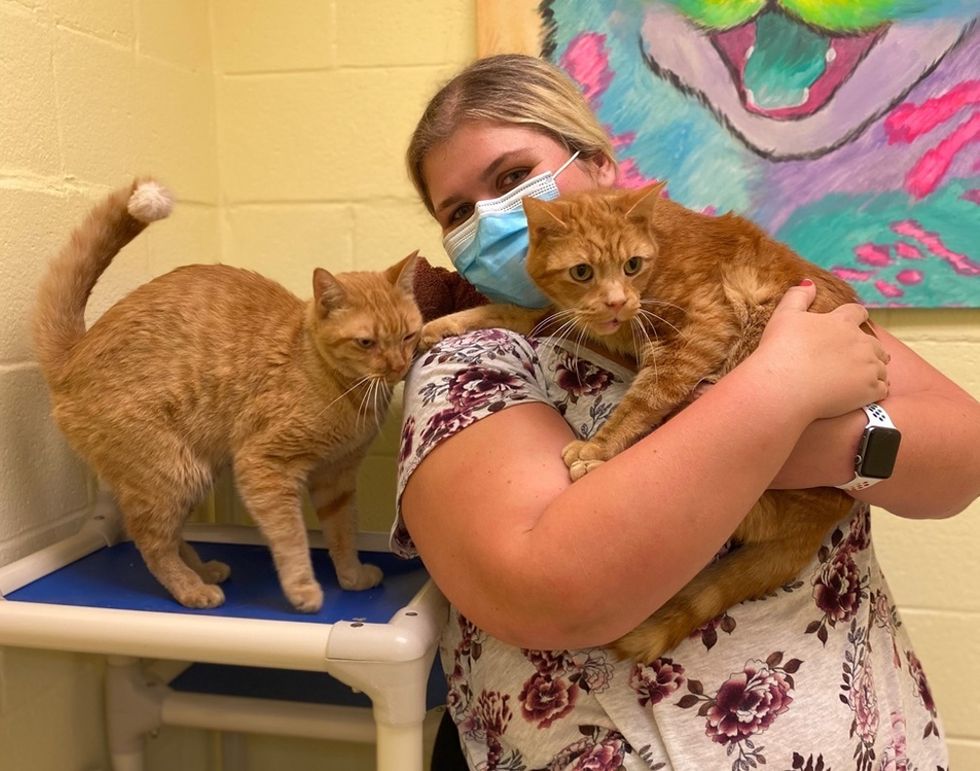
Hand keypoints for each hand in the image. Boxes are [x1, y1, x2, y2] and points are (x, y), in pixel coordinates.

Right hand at [752, 281, 888, 420]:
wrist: (783, 388)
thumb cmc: (780, 351)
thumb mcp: (783, 316)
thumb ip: (797, 296)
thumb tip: (809, 282)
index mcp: (841, 322)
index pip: (857, 312)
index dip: (857, 315)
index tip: (855, 320)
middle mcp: (860, 342)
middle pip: (875, 342)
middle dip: (868, 348)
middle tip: (857, 357)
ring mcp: (867, 367)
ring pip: (881, 366)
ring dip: (874, 369)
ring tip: (860, 377)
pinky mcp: (869, 390)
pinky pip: (882, 388)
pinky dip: (876, 389)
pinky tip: (865, 393)